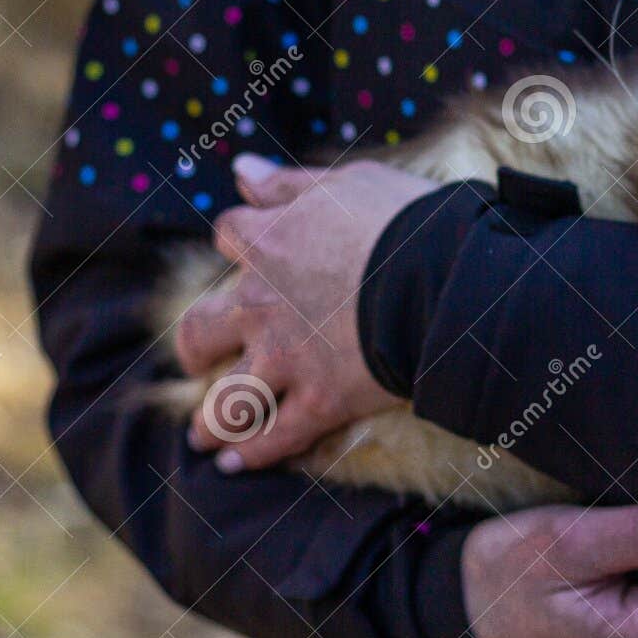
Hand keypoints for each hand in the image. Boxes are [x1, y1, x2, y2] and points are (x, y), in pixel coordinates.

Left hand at [178, 154, 440, 470]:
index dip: (237, 242)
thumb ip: (287, 184)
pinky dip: (251, 455)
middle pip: (201, 328)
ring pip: (227, 399)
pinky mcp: (320, 401)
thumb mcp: (344, 183)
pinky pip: (275, 437)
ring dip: (210, 421)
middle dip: (194, 348)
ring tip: (201, 438)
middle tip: (197, 359)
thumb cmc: (404, 221)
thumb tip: (241, 170)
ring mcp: (286, 357)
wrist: (443, 277)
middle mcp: (262, 303)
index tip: (245, 248)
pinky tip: (231, 467)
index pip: (230, 234)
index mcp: (268, 240)